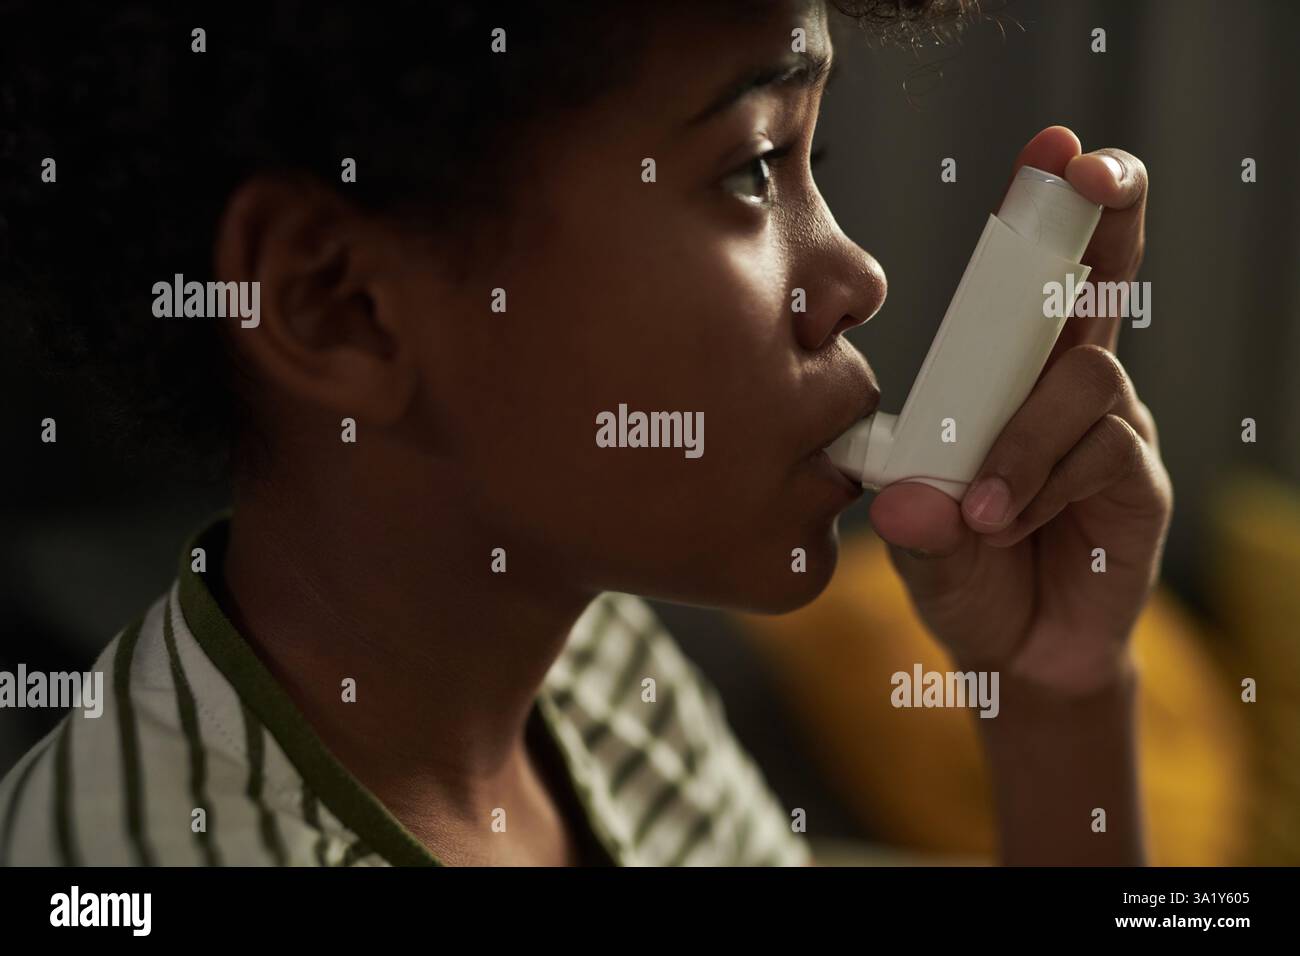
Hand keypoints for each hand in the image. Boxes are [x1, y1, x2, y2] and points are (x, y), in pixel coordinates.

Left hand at [869, 126, 1172, 697]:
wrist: (1017, 654)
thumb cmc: (965, 577)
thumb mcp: (921, 544)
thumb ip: (914, 521)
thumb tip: (907, 503)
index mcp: (1007, 381)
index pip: (1030, 286)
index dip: (1045, 215)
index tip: (1054, 148)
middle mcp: (1063, 390)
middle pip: (1097, 284)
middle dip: (1101, 217)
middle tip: (1094, 172)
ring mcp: (1109, 430)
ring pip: (1084, 381)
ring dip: (1024, 439)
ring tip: (982, 512)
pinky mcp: (1138, 480)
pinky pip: (1103, 450)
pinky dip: (1045, 482)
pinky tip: (1011, 522)